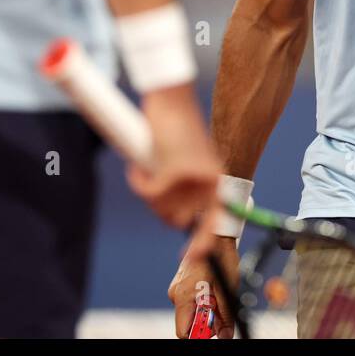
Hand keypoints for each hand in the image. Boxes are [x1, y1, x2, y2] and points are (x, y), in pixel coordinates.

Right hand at [125, 85, 221, 260]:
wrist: (171, 100)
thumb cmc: (175, 128)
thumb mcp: (185, 161)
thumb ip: (186, 189)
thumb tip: (175, 219)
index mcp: (216, 181)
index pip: (215, 222)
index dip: (204, 243)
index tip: (190, 255)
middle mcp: (210, 182)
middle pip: (177, 220)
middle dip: (159, 208)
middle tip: (151, 186)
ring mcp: (195, 178)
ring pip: (161, 208)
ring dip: (147, 192)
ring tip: (147, 167)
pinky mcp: (177, 171)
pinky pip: (149, 192)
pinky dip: (138, 180)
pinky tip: (138, 166)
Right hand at [168, 235, 239, 338]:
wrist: (217, 236)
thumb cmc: (222, 257)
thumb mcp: (228, 289)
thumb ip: (225, 314)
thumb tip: (225, 335)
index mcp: (183, 296)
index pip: (183, 331)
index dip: (200, 334)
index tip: (215, 328)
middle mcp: (175, 293)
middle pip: (188, 323)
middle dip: (206, 322)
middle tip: (222, 310)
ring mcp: (177, 288)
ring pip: (191, 312)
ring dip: (206, 311)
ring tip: (219, 295)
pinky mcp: (181, 284)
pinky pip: (191, 301)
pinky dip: (203, 301)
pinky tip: (214, 289)